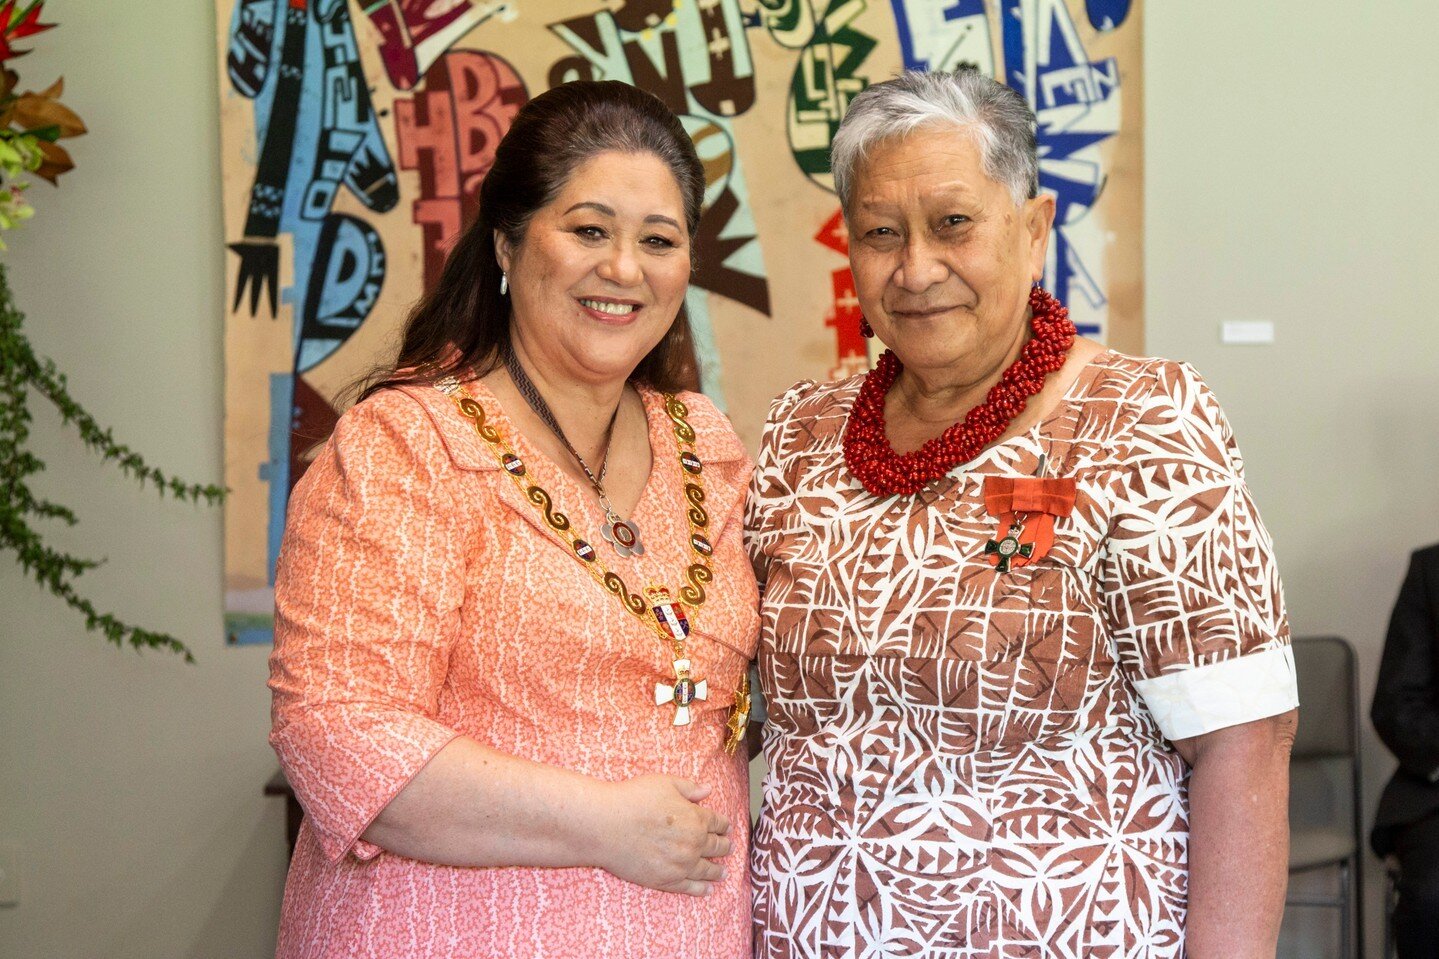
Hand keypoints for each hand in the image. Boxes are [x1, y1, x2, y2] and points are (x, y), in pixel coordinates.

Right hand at [591, 775, 730, 895]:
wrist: (606, 825)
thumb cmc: (633, 799)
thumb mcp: (665, 783)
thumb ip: (689, 788)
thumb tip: (707, 790)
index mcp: (696, 819)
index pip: (717, 823)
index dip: (723, 825)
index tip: (726, 828)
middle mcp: (694, 844)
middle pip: (716, 847)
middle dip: (724, 846)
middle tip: (728, 848)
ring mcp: (681, 865)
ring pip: (707, 870)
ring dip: (718, 871)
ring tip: (723, 873)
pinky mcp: (665, 881)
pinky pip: (690, 888)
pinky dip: (702, 890)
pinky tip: (708, 890)